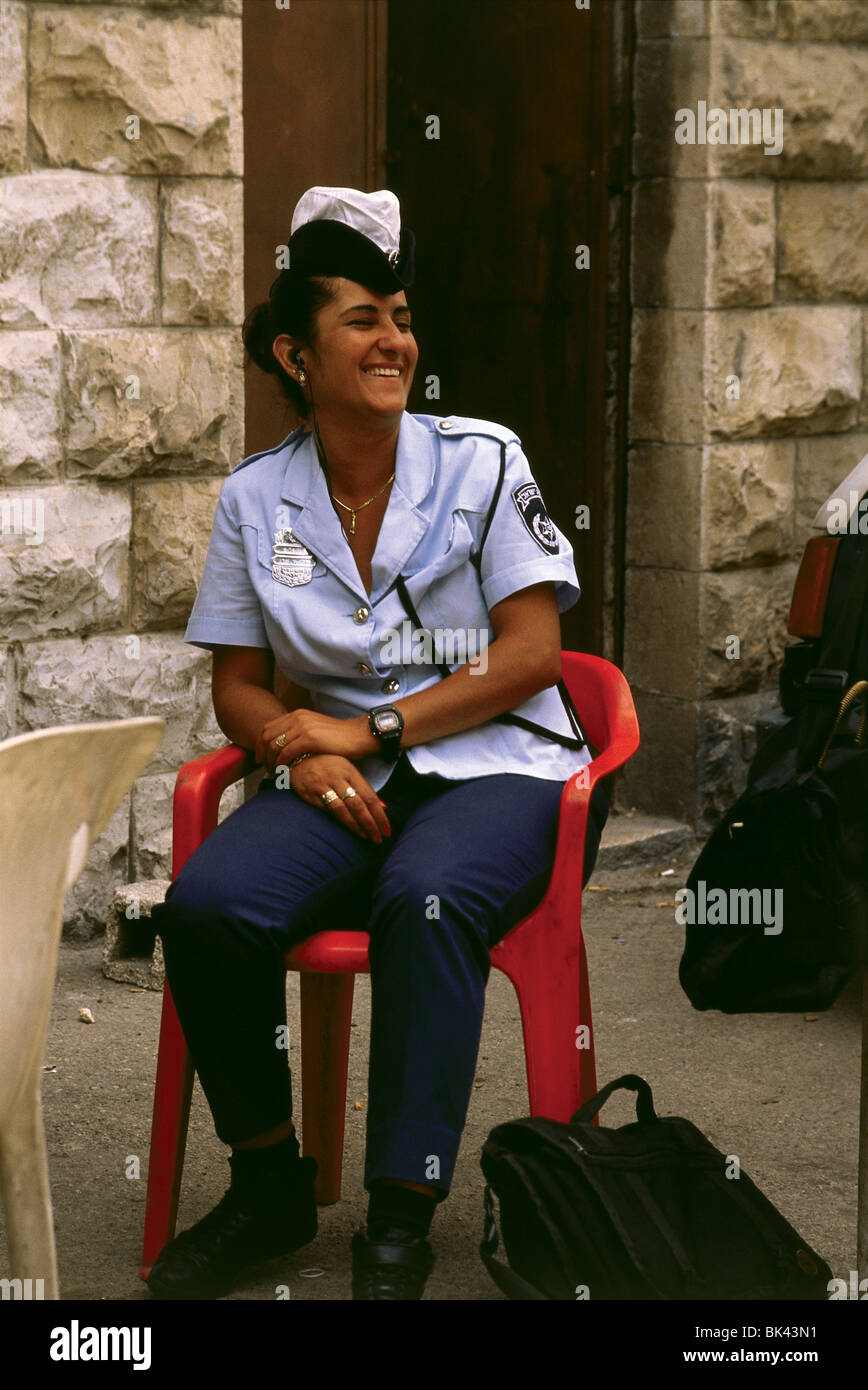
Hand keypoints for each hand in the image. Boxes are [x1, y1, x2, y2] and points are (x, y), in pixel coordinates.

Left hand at [257, 709, 373, 773]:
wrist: (358, 735)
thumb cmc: (339, 738)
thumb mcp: (315, 730)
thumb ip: (299, 734)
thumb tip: (285, 747)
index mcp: (297, 714)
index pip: (268, 728)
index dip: (260, 744)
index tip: (260, 758)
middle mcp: (297, 717)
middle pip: (267, 736)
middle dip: (261, 754)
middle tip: (263, 768)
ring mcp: (303, 726)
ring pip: (274, 745)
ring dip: (270, 761)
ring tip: (273, 772)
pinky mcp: (309, 738)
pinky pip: (286, 752)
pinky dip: (281, 763)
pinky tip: (282, 771)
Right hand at [287, 755, 390, 842]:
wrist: (297, 755)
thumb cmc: (327, 764)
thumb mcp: (347, 769)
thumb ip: (363, 787)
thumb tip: (383, 806)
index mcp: (350, 771)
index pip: (369, 796)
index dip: (380, 815)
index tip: (387, 829)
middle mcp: (337, 778)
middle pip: (358, 805)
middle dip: (371, 824)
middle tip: (379, 838)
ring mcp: (323, 785)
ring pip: (343, 810)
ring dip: (356, 826)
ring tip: (366, 837)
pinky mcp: (310, 793)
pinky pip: (327, 810)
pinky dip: (339, 820)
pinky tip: (348, 829)